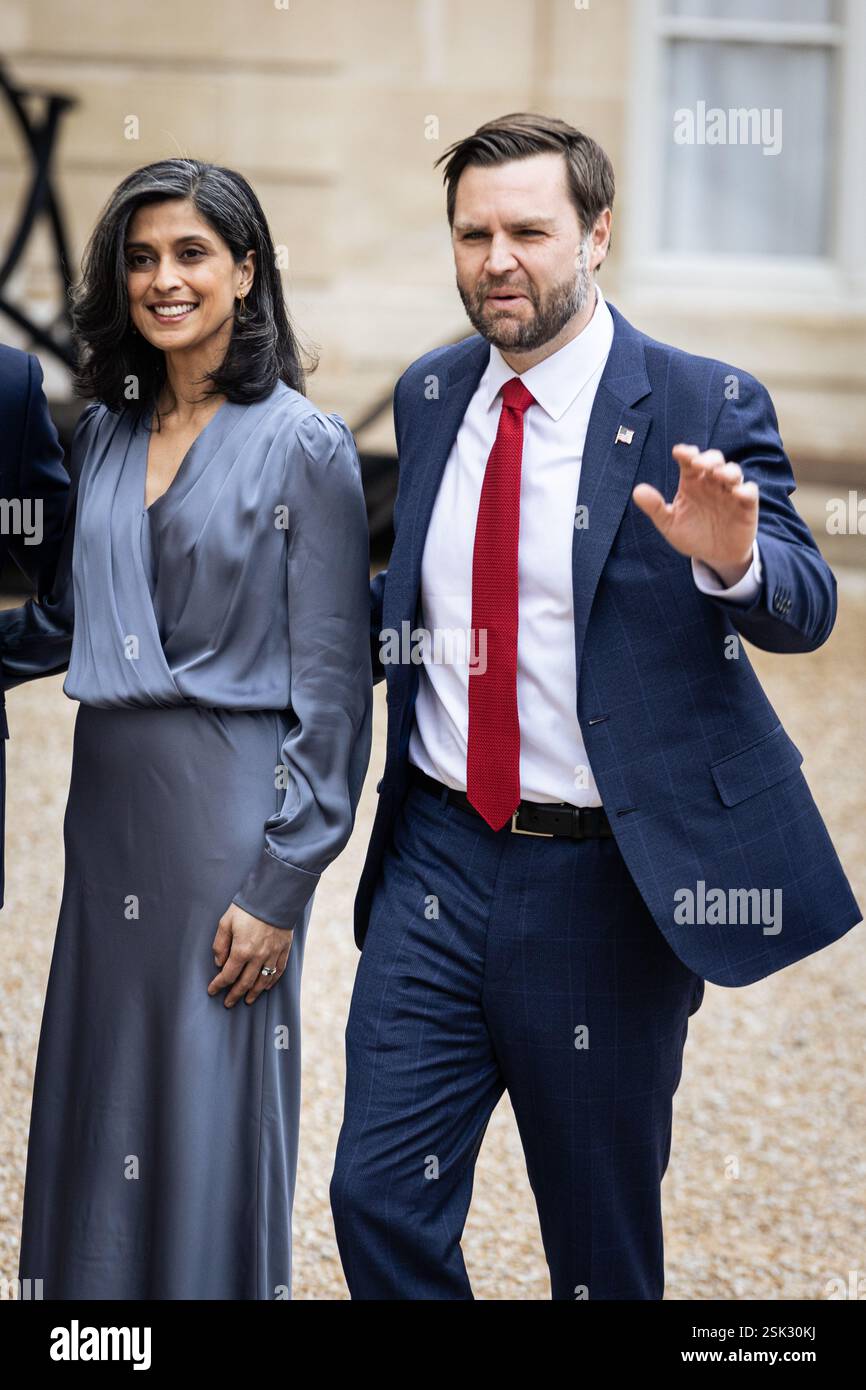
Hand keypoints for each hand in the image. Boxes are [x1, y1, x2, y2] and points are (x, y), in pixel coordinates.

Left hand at [209, 903, 292, 1006]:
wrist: (274, 896)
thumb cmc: (247, 908)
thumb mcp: (225, 922)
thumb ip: (220, 944)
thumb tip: (218, 962)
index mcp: (241, 950)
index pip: (228, 975)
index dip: (219, 985)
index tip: (212, 990)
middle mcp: (258, 957)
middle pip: (245, 983)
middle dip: (235, 995)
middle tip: (228, 1003)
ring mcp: (272, 955)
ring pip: (262, 981)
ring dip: (253, 993)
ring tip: (248, 1000)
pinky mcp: (283, 950)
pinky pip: (278, 972)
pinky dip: (271, 982)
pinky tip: (266, 987)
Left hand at [632, 445, 758, 585]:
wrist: (713, 557)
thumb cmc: (691, 535)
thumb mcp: (669, 524)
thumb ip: (655, 507)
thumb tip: (637, 491)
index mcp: (692, 483)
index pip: (689, 461)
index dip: (686, 453)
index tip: (679, 452)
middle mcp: (712, 483)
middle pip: (713, 460)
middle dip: (708, 459)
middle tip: (698, 464)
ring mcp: (730, 492)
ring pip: (733, 471)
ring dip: (727, 470)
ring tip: (717, 475)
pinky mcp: (746, 505)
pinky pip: (749, 491)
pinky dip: (745, 490)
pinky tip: (737, 493)